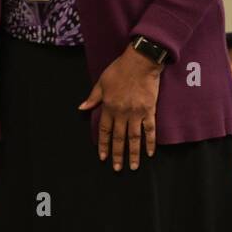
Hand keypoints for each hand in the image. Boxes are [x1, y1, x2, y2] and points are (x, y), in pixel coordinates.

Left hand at [79, 45, 161, 170]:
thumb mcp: (101, 82)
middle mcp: (122, 113)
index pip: (104, 130)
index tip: (102, 157)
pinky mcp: (150, 111)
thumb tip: (81, 108)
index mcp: (109, 106)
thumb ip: (93, 98)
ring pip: (134, 138)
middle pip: (119, 137)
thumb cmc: (119, 70)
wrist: (140, 63)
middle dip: (117, 154)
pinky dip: (150, 143)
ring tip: (132, 167)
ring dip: (133, 153)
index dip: (103, 144)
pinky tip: (149, 153)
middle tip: (117, 168)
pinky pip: (150, 130)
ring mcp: (137, 113)